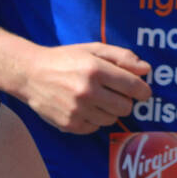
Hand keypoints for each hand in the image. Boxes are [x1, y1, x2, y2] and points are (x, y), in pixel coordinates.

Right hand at [17, 42, 151, 133]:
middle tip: (115, 93)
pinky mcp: (69, 124)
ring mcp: (77, 110)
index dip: (143, 90)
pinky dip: (94, 119)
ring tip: (97, 98)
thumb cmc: (65, 59)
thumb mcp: (93, 49)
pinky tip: (84, 107)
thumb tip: (146, 70)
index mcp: (95, 69)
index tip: (143, 92)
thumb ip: (122, 57)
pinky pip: (95, 128)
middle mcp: (86, 91)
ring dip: (109, 110)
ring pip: (111, 119)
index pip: (132, 86)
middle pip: (125, 107)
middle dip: (125, 100)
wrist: (30, 74)